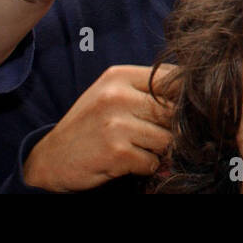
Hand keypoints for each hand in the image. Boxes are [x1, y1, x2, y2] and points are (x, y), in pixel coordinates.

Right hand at [23, 64, 173, 190]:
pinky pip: (153, 162)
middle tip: (156, 134)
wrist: (51, 159)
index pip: (171, 78)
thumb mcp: (111, 94)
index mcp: (119, 76)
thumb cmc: (89, 125)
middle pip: (173, 110)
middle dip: (172, 127)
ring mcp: (116, 124)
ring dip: (158, 149)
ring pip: (167, 138)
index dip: (183, 96)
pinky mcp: (117, 153)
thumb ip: (145, 90)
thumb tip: (191, 93)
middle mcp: (117, 96)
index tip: (181, 109)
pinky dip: (146, 166)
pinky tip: (128, 161)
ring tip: (138, 147)